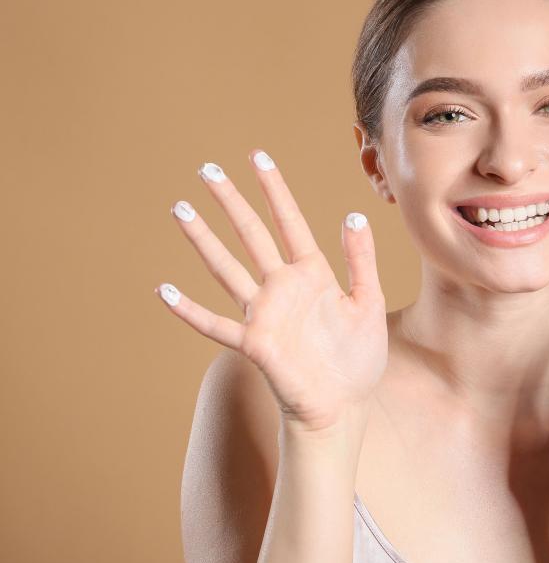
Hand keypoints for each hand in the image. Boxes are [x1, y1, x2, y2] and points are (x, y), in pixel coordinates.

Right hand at [154, 149, 387, 433]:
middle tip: (207, 169)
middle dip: (231, 201)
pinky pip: (216, 325)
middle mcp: (283, 287)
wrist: (344, 406)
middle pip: (251, 234)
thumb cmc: (358, 358)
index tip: (257, 156)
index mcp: (313, 273)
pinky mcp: (254, 343)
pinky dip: (190, 310)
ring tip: (181, 210)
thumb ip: (361, 261)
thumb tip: (354, 215)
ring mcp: (265, 313)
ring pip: (227, 268)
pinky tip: (165, 292)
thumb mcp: (369, 302)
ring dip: (204, 240)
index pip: (289, 221)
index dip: (274, 189)